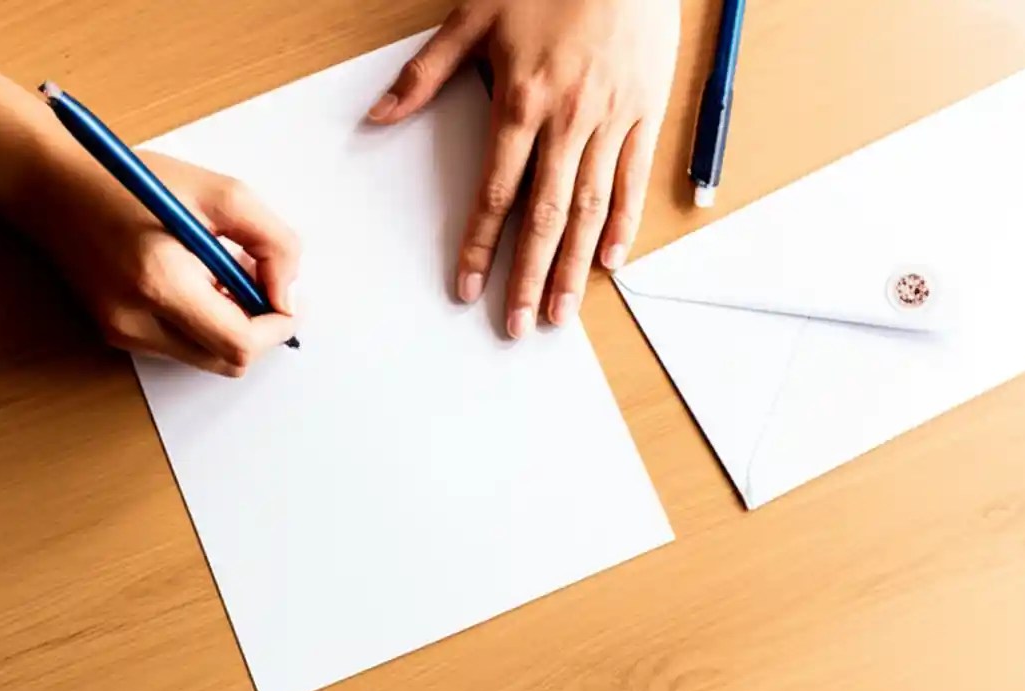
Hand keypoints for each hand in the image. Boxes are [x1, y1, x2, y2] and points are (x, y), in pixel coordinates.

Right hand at [33, 151, 298, 376]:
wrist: (50, 184)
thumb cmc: (131, 180)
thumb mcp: (219, 192)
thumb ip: (272, 241)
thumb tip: (287, 293)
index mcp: (160, 282)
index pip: (240, 344)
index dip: (277, 326)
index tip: (286, 294)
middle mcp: (137, 321)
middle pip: (227, 361)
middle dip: (257, 326)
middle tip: (255, 276)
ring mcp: (122, 333)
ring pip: (206, 356)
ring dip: (230, 322)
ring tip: (218, 268)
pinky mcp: (116, 333)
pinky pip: (180, 344)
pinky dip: (202, 319)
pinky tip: (192, 276)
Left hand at [369, 0, 678, 336]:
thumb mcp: (474, 16)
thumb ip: (425, 74)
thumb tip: (378, 117)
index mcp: (521, 103)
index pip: (496, 193)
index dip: (479, 246)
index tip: (467, 288)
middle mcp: (568, 121)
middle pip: (544, 216)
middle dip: (529, 277)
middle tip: (518, 326)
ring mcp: (612, 121)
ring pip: (591, 208)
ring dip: (574, 266)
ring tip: (562, 311)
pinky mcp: (646, 113)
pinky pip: (633, 180)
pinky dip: (623, 223)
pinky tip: (610, 262)